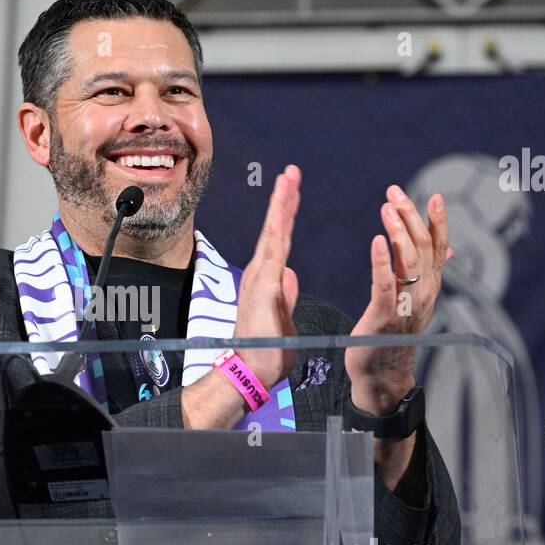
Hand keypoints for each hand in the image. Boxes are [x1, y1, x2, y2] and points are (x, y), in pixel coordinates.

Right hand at [233, 164, 300, 388]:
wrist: (251, 371)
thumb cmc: (266, 351)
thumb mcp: (283, 317)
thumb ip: (285, 294)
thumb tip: (290, 274)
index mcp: (268, 280)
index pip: (281, 240)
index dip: (287, 214)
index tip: (293, 191)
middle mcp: (260, 274)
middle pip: (275, 229)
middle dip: (283, 199)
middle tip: (291, 172)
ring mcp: (260, 279)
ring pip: (273, 234)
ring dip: (280, 205)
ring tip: (287, 178)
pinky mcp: (263, 288)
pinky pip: (273, 253)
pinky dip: (277, 230)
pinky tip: (281, 211)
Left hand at [345, 185, 450, 414]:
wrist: (382, 375)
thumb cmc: (393, 336)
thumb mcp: (415, 300)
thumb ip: (428, 273)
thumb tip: (449, 250)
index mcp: (430, 287)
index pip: (439, 248)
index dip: (438, 222)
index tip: (434, 196)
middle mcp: (424, 293)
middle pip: (422, 247)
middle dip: (410, 216)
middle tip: (395, 192)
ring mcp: (407, 305)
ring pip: (409, 261)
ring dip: (398, 231)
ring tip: (386, 208)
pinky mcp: (385, 316)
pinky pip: (386, 284)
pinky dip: (382, 261)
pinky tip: (377, 241)